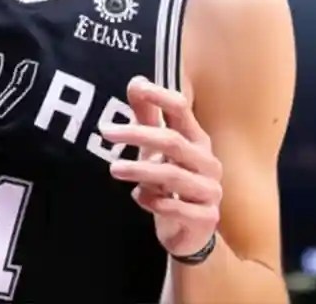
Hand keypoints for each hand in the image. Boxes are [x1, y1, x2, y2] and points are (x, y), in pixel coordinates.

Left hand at [100, 75, 221, 257]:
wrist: (189, 232)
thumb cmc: (172, 183)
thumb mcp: (156, 149)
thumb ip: (148, 117)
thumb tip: (136, 82)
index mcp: (197, 140)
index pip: (182, 110)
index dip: (161, 96)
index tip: (137, 87)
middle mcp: (207, 161)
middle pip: (173, 140)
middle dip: (137, 134)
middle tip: (106, 132)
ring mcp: (210, 190)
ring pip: (173, 174)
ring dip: (140, 170)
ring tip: (114, 168)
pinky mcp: (206, 217)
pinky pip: (177, 207)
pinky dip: (154, 202)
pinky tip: (139, 197)